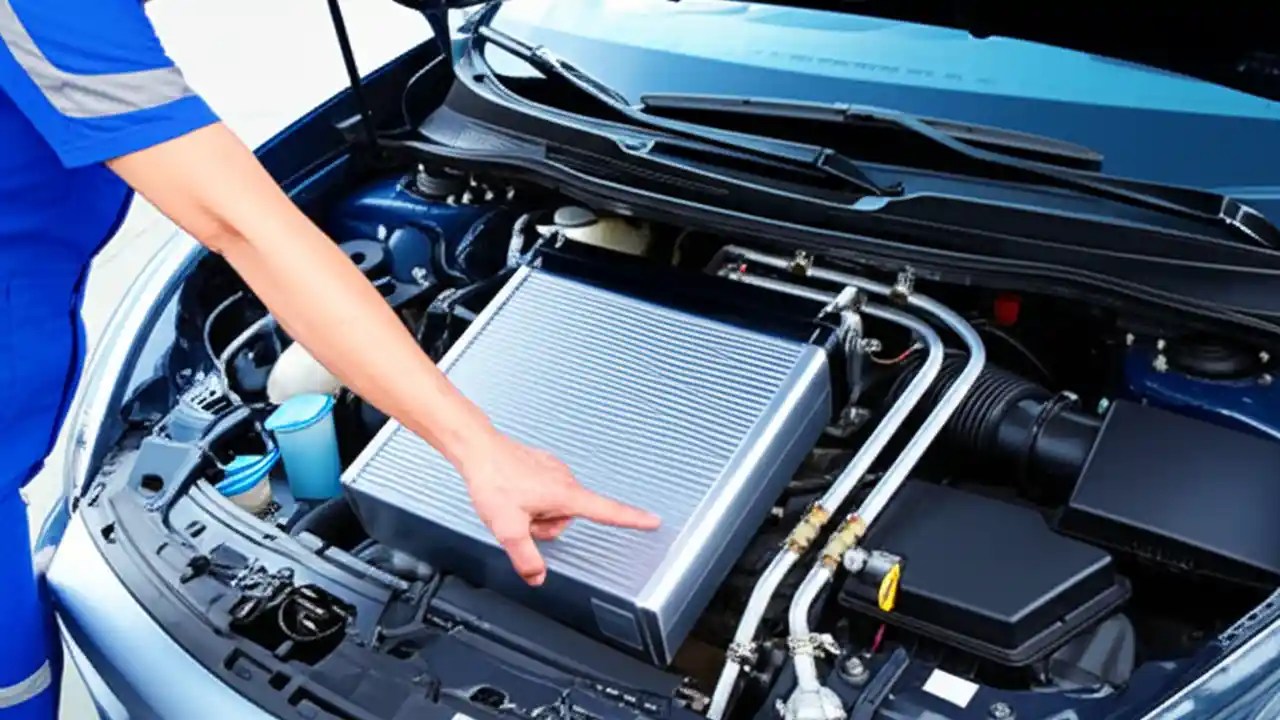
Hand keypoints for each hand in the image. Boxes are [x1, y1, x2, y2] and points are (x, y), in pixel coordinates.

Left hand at [459, 433, 659, 585]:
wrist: (479, 449)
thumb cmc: (494, 481)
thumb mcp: (508, 528)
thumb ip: (526, 558)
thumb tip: (538, 578)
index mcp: (565, 495)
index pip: (607, 511)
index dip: (632, 519)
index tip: (653, 521)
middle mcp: (566, 481)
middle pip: (567, 519)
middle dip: (544, 526)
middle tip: (519, 518)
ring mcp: (556, 471)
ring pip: (554, 508)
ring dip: (536, 513)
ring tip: (513, 502)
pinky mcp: (544, 466)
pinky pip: (545, 493)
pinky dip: (530, 499)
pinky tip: (512, 492)